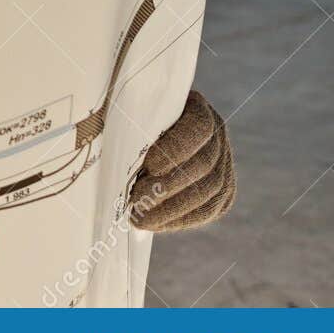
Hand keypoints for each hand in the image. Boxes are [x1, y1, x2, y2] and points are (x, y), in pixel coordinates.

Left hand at [129, 90, 235, 231]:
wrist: (149, 129)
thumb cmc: (134, 117)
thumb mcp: (133, 111)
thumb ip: (131, 124)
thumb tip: (109, 151)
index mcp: (197, 108)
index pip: (199, 127)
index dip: (177, 148)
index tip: (150, 165)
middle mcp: (217, 134)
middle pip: (203, 164)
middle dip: (167, 187)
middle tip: (135, 201)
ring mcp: (224, 162)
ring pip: (208, 191)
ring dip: (172, 209)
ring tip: (141, 219)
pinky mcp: (223, 189)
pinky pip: (209, 209)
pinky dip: (182, 219)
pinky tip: (157, 224)